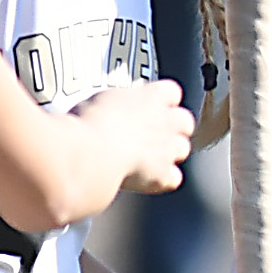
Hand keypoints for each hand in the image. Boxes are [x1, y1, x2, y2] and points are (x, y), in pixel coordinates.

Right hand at [71, 80, 190, 194]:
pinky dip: (162, 180)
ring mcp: (167, 148)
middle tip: (155, 133)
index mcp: (149, 96)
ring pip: (182, 149)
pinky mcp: (162, 175)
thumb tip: (108, 107)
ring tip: (148, 158)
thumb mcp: (99, 100)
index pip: (171, 92)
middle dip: (174, 128)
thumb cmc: (87, 123)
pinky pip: (173, 179)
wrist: (90, 152)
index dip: (163, 100)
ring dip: (169, 154)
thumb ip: (116, 104)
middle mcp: (165, 120)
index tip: (151, 104)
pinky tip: (145, 180)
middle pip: (185, 121)